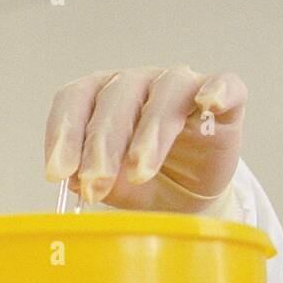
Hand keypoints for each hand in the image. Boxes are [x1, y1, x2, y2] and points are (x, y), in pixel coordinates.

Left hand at [44, 65, 246, 210]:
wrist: (192, 199)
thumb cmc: (147, 185)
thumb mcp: (117, 189)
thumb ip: (98, 181)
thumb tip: (75, 180)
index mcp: (101, 97)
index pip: (74, 100)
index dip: (63, 134)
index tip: (56, 172)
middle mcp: (138, 84)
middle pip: (115, 98)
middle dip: (102, 145)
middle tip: (95, 183)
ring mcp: (181, 87)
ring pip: (164, 93)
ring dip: (149, 133)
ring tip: (140, 171)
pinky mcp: (225, 99)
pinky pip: (224, 83)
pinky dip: (217, 89)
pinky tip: (209, 102)